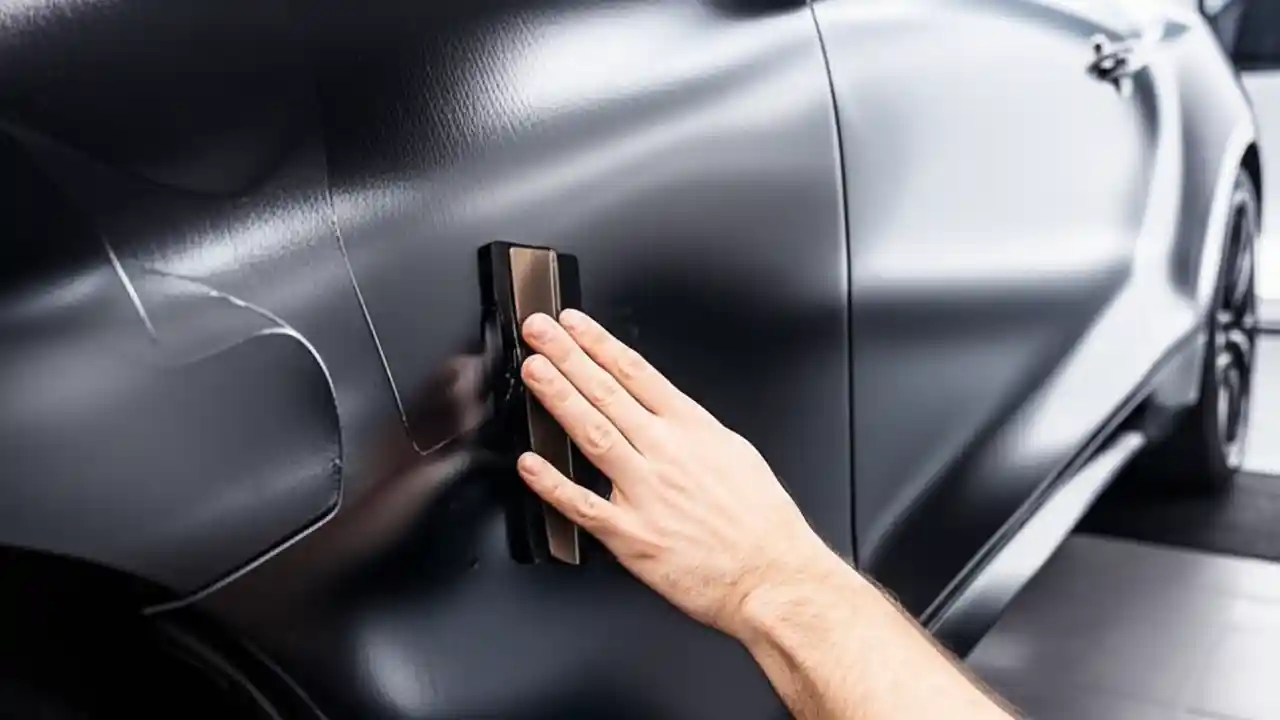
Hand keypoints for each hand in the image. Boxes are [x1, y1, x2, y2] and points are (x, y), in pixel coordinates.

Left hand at [516, 309, 839, 637]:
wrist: (774, 576)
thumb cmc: (763, 524)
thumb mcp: (737, 453)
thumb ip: (695, 430)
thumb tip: (668, 411)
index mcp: (694, 430)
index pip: (637, 373)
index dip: (599, 344)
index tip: (574, 324)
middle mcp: (666, 454)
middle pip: (608, 394)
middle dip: (568, 357)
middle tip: (539, 333)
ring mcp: (645, 493)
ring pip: (592, 434)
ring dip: (559, 399)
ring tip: (534, 371)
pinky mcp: (632, 535)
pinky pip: (583, 505)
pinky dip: (553, 484)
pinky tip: (530, 462)